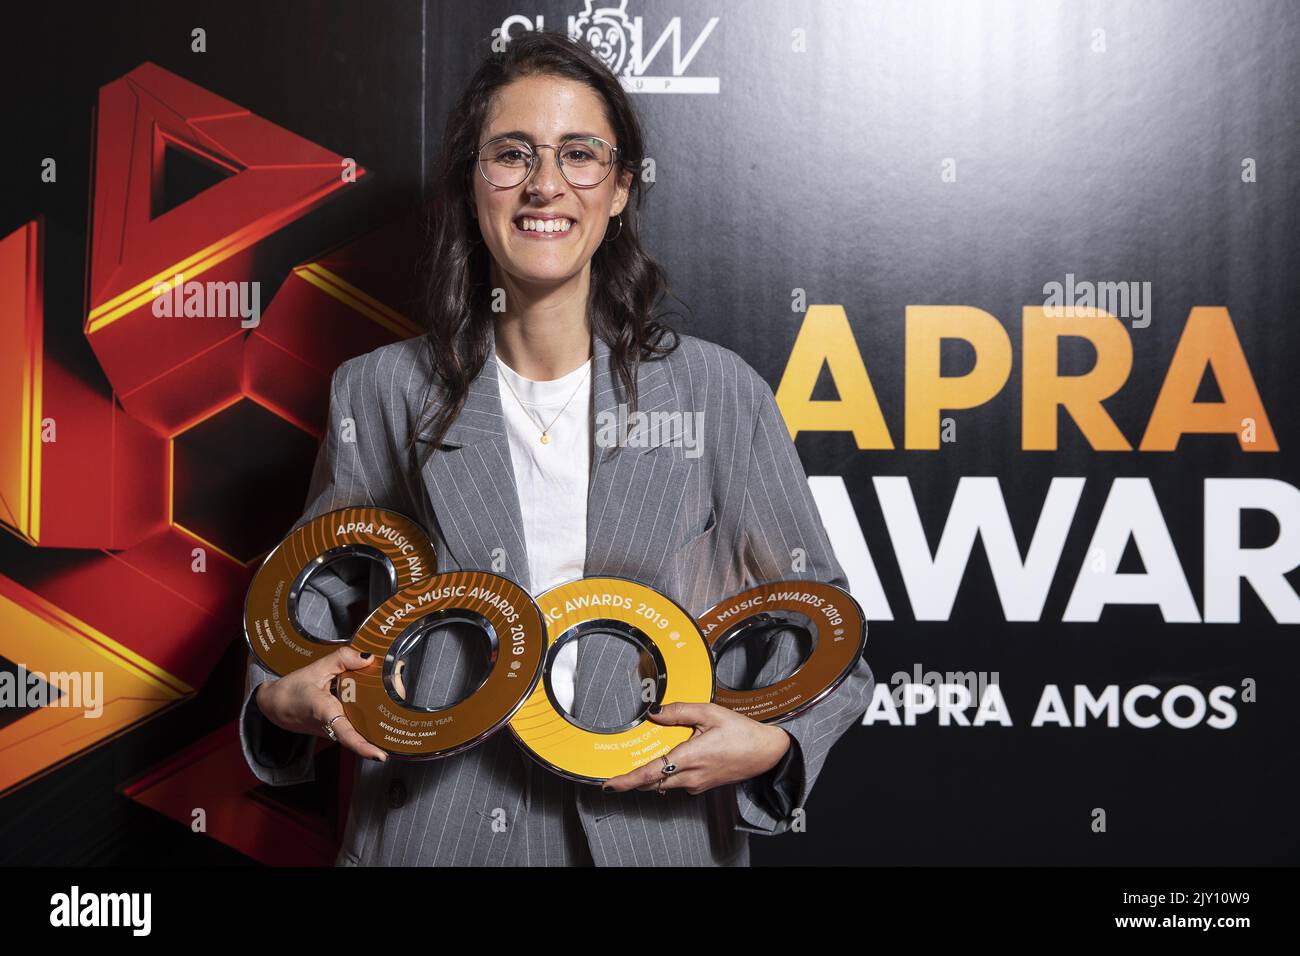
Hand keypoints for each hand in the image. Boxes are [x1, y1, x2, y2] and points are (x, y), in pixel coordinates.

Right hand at [253, 646, 387, 761]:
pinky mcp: (334, 730)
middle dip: (382, 732)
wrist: (273, 706)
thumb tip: (368, 658)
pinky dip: (368, 720)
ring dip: (377, 727)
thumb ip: (342, 659)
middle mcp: (330, 726)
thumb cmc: (291, 690)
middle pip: (360, 734)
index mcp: (324, 712)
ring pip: (359, 731)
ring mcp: (333, 731)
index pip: (345, 734)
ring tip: (398, 714)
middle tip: (403, 725)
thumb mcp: (315, 668)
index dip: (363, 746)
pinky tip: (383, 711)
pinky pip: (354, 727)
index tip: (380, 755)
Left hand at [601, 702, 789, 795]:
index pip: (651, 774)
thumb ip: (680, 711)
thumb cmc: (743, 733)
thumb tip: (655, 712)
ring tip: (637, 762)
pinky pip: (675, 783)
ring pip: (663, 784)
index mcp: (690, 758)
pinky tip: (666, 759)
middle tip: (615, 771)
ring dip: (648, 776)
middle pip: (652, 782)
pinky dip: (664, 774)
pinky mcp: (701, 785)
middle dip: (633, 779)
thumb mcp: (711, 713)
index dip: (628, 781)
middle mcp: (690, 776)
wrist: (767, 753)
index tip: (610, 784)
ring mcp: (696, 784)